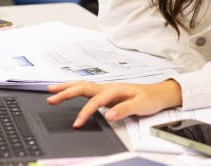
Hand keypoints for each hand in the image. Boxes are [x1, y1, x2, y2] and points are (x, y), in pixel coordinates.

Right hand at [46, 79, 182, 127]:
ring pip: (83, 86)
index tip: (77, 123)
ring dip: (67, 88)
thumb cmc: (150, 98)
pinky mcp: (107, 93)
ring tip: (52, 91)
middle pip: (82, 87)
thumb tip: (108, 114)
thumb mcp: (140, 105)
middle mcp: (108, 87)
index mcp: (115, 89)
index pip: (95, 100)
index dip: (85, 112)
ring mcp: (106, 89)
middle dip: (65, 92)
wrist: (159, 94)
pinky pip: (87, 90)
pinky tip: (68, 92)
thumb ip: (124, 109)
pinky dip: (75, 90)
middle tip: (51, 98)